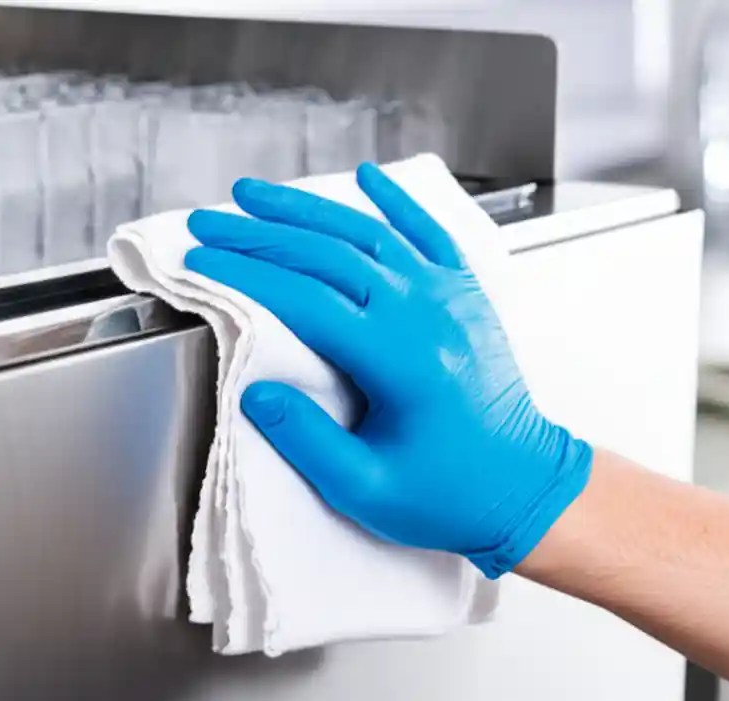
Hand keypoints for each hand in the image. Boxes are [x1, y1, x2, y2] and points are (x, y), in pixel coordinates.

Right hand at [184, 163, 591, 577]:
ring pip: (370, 233)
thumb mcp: (365, 488)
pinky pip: (429, 233)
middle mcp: (427, 315)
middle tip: (210, 222)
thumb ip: (306, 438)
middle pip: (328, 254)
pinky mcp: (466, 296)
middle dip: (260, 233)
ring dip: (308, 209)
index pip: (304, 298)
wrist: (526, 489)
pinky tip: (367, 176)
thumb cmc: (450, 496)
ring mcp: (450, 298)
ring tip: (256, 194)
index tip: (202, 261)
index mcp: (399, 360)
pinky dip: (396, 202)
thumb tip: (256, 392)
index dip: (245, 274)